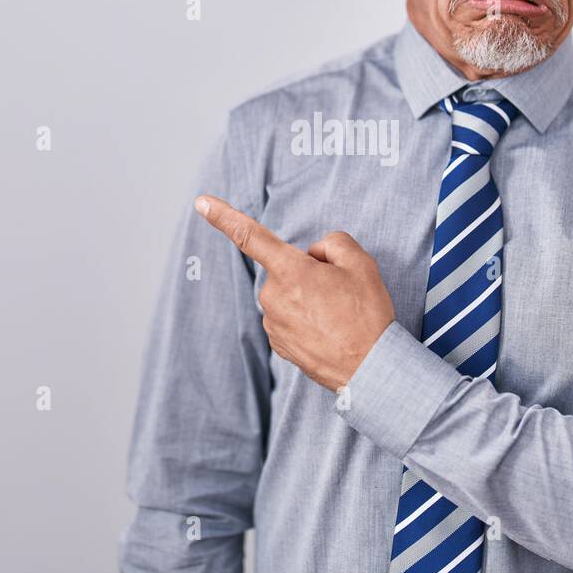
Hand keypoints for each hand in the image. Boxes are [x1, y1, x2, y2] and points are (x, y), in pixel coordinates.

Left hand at [193, 194, 395, 392]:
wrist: (371, 370)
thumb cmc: (367, 316)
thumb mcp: (361, 264)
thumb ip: (333, 243)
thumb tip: (315, 255)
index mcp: (290, 272)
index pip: (250, 236)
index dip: (224, 216)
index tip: (201, 202)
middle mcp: (274, 297)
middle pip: (286, 270)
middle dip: (308, 273)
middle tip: (341, 292)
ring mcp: (273, 324)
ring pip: (288, 296)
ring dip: (308, 299)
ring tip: (339, 316)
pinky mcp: (279, 345)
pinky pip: (289, 319)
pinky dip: (306, 320)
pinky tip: (329, 331)